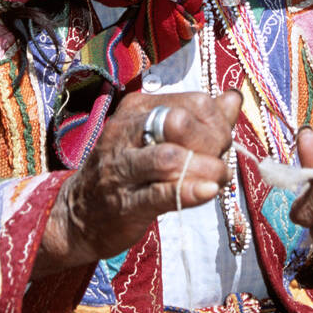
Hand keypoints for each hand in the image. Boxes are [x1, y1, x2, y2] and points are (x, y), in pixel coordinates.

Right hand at [34, 90, 242, 276]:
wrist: (78, 215)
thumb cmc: (128, 173)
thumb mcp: (159, 137)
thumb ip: (199, 120)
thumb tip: (234, 98)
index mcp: (139, 108)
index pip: (195, 102)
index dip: (219, 124)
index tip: (220, 146)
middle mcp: (126, 131)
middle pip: (182, 122)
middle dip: (213, 143)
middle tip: (219, 165)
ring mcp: (122, 168)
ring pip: (170, 157)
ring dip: (206, 169)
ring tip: (218, 180)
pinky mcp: (124, 203)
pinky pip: (160, 193)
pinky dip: (188, 191)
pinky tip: (207, 191)